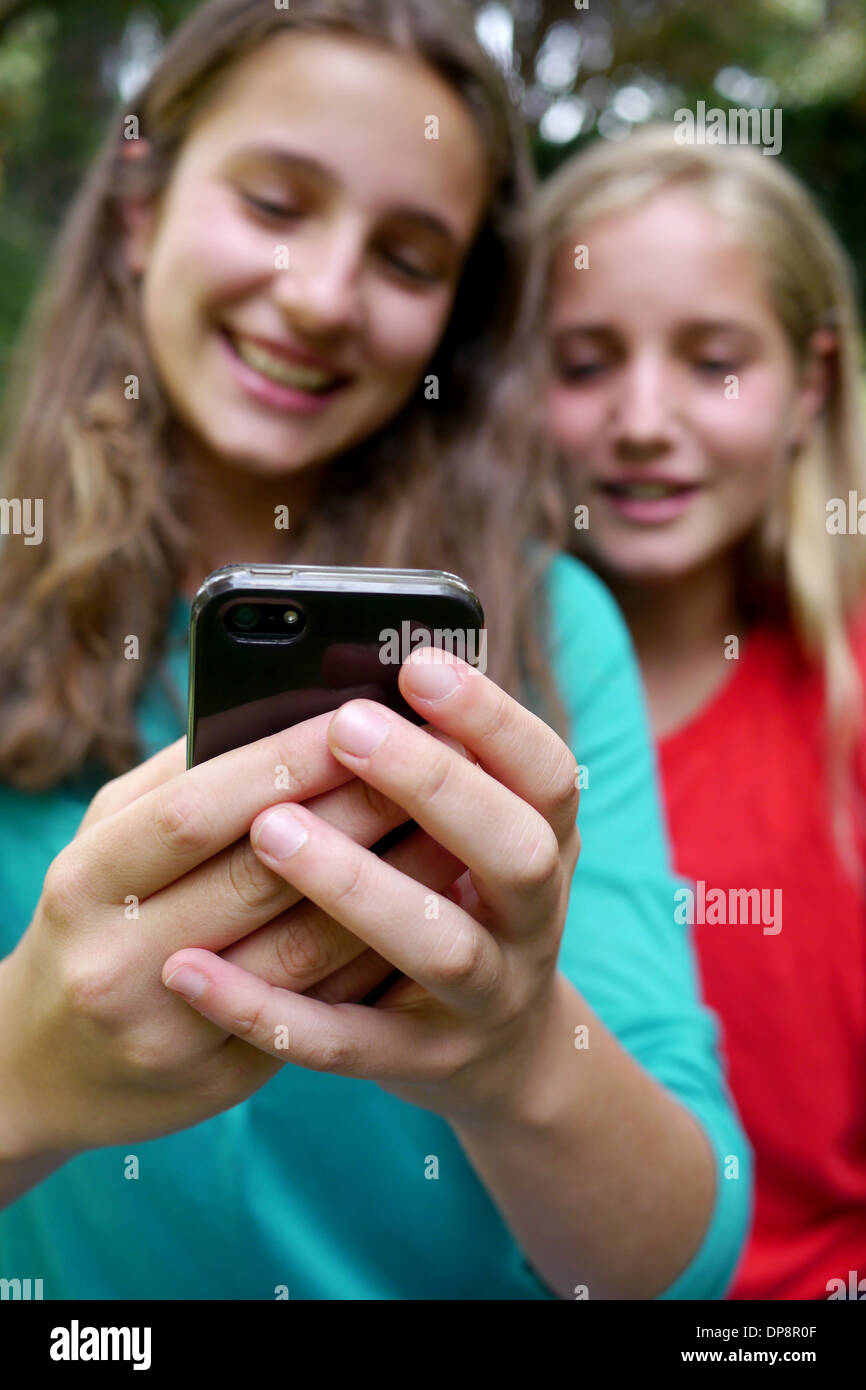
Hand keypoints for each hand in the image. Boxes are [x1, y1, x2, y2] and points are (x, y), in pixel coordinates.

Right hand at [0, 713, 465, 1159]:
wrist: (45, 1070)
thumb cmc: (89, 920)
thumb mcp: (105, 842)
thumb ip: (181, 780)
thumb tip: (282, 712)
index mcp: (86, 881)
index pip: (200, 811)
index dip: (286, 762)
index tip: (359, 714)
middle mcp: (121, 960)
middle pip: (263, 874)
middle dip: (358, 809)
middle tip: (434, 758)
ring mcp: (173, 1031)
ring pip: (307, 948)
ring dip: (392, 883)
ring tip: (454, 828)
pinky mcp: (225, 1079)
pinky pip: (321, 1009)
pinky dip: (380, 951)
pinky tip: (432, 908)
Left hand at [162, 647, 581, 1124]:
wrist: (504, 1053)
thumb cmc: (456, 900)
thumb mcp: (467, 838)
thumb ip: (425, 778)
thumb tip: (327, 689)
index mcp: (544, 843)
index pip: (546, 775)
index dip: (494, 720)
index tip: (417, 665)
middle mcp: (533, 920)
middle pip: (515, 854)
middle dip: (435, 786)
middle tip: (348, 727)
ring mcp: (488, 999)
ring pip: (440, 948)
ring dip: (358, 887)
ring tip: (271, 831)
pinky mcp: (424, 1064)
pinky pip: (346, 1043)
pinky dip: (269, 1009)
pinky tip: (191, 969)